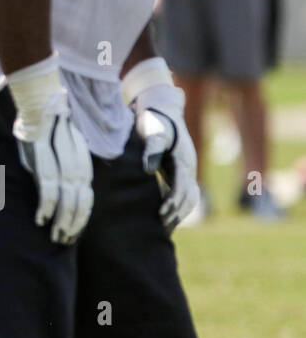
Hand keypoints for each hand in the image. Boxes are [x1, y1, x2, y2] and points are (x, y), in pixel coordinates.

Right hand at [8, 55, 93, 243]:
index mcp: (82, 164)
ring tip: (55, 235)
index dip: (81, 217)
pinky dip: (47, 204)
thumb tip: (59, 195)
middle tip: (64, 240)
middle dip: (73, 224)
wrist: (41, 99)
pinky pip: (49, 187)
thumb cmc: (48, 127)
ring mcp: (61, 160)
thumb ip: (64, 170)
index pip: (86, 197)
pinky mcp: (44, 157)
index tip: (73, 233)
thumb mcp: (64, 150)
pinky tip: (42, 218)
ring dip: (61, 219)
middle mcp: (77, 164)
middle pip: (79, 201)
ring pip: (67, 198)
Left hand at [123, 58, 197, 232]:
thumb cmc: (153, 119)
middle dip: (176, 214)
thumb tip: (147, 168)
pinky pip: (182, 192)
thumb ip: (150, 149)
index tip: (161, 216)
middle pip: (188, 197)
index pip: (182, 188)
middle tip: (162, 230)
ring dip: (178, 213)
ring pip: (188, 197)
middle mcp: (188, 166)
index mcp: (184, 160)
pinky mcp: (178, 169)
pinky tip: (164, 214)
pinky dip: (175, 205)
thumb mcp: (151, 131)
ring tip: (164, 229)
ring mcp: (185, 168)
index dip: (173, 203)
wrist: (160, 107)